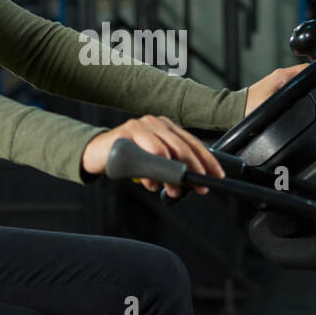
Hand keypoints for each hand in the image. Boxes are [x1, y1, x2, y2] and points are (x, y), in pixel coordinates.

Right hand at [81, 115, 224, 196]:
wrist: (97, 153)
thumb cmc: (129, 157)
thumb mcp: (154, 161)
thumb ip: (172, 166)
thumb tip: (194, 182)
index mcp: (167, 126)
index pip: (192, 142)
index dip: (207, 160)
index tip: (217, 176)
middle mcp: (156, 123)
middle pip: (182, 147)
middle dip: (194, 170)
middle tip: (200, 188)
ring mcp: (140, 126)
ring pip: (164, 151)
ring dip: (172, 176)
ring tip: (174, 191)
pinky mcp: (124, 134)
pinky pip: (143, 155)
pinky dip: (150, 174)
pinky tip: (152, 185)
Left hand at [244, 64, 307, 115]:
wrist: (237, 108)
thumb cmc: (250, 105)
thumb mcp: (271, 103)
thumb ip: (287, 98)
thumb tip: (302, 99)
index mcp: (281, 75)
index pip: (305, 68)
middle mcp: (280, 76)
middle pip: (303, 74)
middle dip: (311, 81)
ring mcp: (278, 81)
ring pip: (298, 80)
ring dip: (304, 86)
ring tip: (312, 96)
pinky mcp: (275, 87)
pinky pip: (292, 86)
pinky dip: (297, 90)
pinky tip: (299, 99)